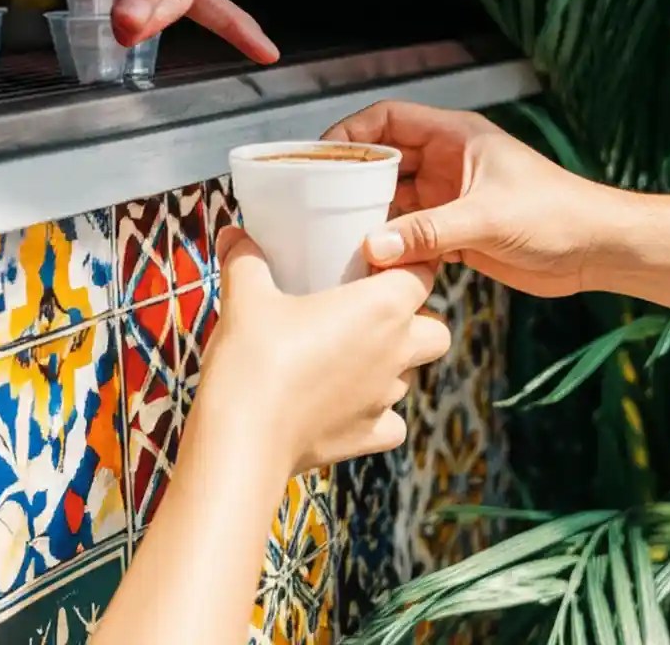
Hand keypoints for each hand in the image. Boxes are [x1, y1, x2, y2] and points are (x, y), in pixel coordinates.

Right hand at [196, 227, 449, 473]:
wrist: (244, 435)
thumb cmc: (253, 356)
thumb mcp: (246, 296)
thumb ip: (246, 259)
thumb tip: (233, 233)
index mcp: (382, 307)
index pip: (423, 276)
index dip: (406, 267)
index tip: (374, 266)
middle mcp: (397, 352)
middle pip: (435, 329)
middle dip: (414, 321)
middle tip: (369, 315)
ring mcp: (387, 398)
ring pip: (411, 376)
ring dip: (391, 365)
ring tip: (348, 357)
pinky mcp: (370, 436)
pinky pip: (392, 423)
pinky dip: (376, 415)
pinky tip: (344, 406)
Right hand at [323, 100, 626, 297]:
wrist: (596, 250)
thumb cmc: (557, 214)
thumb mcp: (488, 219)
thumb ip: (430, 231)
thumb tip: (375, 245)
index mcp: (455, 137)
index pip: (389, 119)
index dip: (352, 133)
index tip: (320, 158)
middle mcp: (447, 164)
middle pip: (382, 162)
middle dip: (351, 180)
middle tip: (314, 204)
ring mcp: (449, 199)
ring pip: (392, 202)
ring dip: (367, 219)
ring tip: (332, 238)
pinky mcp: (454, 234)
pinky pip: (408, 236)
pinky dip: (389, 248)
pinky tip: (367, 265)